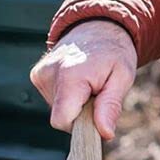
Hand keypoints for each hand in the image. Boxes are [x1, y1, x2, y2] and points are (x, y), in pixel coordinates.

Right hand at [29, 20, 137, 139]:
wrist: (98, 26)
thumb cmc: (113, 53)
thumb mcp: (123, 77)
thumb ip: (111, 106)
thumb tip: (104, 133)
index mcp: (70, 75)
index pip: (62, 121)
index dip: (81, 127)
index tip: (97, 116)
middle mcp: (49, 74)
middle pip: (62, 118)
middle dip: (82, 114)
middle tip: (97, 94)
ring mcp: (40, 74)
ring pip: (57, 110)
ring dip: (75, 105)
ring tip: (88, 84)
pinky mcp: (37, 75)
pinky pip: (53, 101)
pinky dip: (67, 97)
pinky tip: (77, 81)